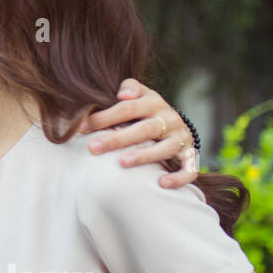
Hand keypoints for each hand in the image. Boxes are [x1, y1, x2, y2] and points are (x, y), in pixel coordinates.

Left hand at [78, 78, 198, 187]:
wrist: (176, 125)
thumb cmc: (147, 112)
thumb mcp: (141, 95)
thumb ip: (130, 88)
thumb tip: (122, 94)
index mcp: (154, 103)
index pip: (128, 108)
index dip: (105, 117)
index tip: (82, 127)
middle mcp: (170, 120)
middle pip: (144, 129)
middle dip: (118, 138)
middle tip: (93, 147)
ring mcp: (182, 139)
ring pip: (166, 148)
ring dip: (144, 155)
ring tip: (123, 163)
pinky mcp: (190, 156)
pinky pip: (189, 169)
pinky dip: (178, 177)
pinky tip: (161, 184)